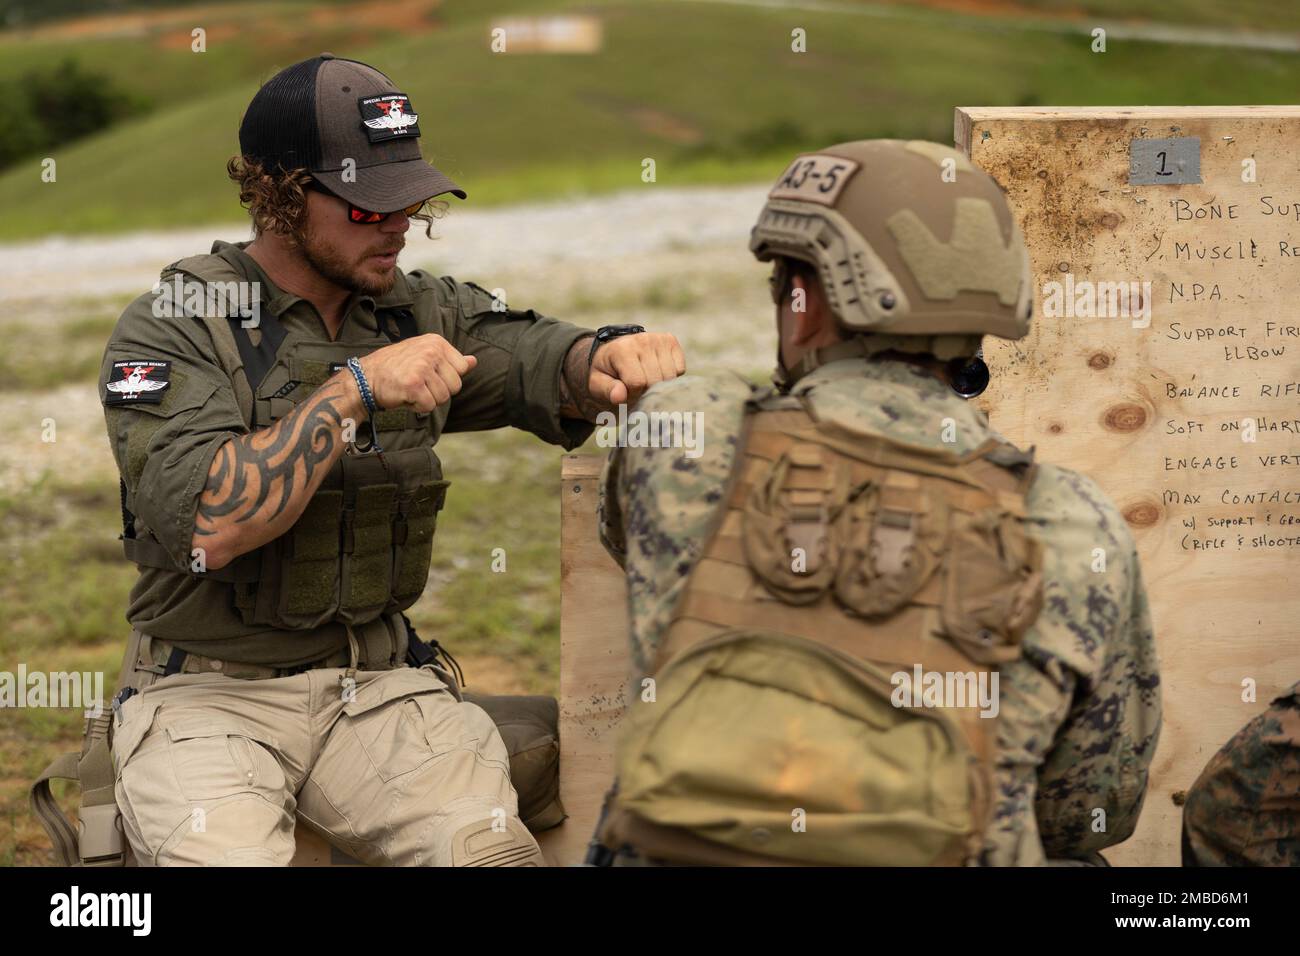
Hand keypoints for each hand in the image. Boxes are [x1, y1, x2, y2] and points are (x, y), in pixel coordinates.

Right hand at [358, 334, 476, 412]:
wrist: (365, 378)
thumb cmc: (396, 368)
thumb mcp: (425, 356)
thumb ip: (451, 360)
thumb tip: (474, 361)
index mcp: (436, 342)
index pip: (462, 369)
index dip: (446, 378)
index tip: (428, 374)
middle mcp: (431, 350)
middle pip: (455, 386)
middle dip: (438, 391)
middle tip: (418, 384)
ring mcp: (422, 366)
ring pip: (443, 398)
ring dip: (427, 399)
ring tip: (411, 389)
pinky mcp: (413, 384)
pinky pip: (429, 406)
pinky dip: (417, 407)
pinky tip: (405, 396)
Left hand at [587, 332, 685, 406]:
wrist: (615, 352)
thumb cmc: (607, 371)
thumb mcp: (597, 383)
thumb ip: (607, 390)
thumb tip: (619, 396)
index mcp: (622, 350)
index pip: (637, 382)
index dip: (632, 393)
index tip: (625, 389)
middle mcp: (642, 340)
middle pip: (655, 380)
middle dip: (646, 390)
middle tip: (636, 386)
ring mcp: (658, 339)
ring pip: (670, 376)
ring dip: (659, 384)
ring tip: (646, 379)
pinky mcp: (671, 341)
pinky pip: (680, 369)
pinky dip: (671, 376)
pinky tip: (658, 371)